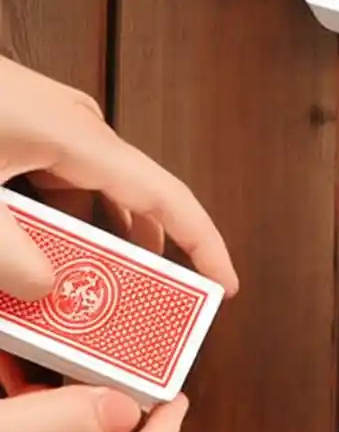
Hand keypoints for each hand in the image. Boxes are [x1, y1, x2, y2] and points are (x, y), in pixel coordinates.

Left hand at [0, 56, 236, 299]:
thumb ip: (8, 256)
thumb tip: (45, 290)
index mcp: (77, 135)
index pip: (167, 197)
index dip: (204, 245)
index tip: (224, 286)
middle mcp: (74, 126)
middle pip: (131, 202)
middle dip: (138, 259)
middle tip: (139, 308)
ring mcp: (46, 123)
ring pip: (90, 196)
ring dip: (87, 243)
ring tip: (76, 289)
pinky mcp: (19, 127)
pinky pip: (55, 184)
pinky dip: (54, 223)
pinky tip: (31, 254)